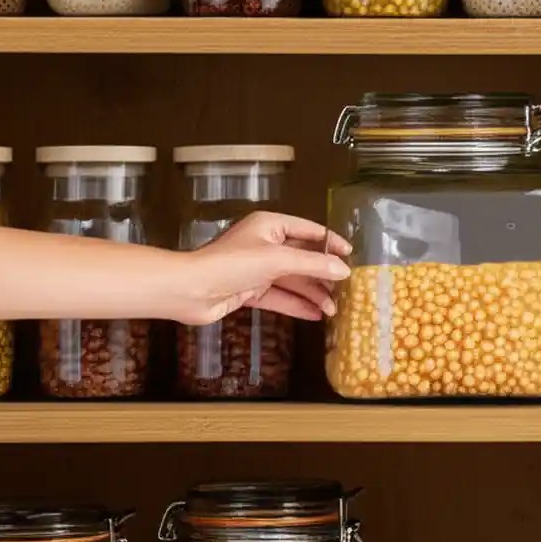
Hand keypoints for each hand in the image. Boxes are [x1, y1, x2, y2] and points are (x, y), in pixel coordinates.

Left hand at [180, 211, 351, 324]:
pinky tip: (315, 315)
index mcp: (270, 226)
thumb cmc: (231, 264)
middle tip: (346, 289)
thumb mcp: (277, 259)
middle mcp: (265, 245)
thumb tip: (343, 269)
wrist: (190, 290)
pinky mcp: (250, 291)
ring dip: (313, 294)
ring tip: (334, 309)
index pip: (309, 231)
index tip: (351, 256)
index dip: (331, 243)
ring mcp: (258, 269)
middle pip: (303, 259)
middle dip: (323, 274)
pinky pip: (280, 297)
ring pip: (293, 280)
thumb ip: (312, 265)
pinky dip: (297, 305)